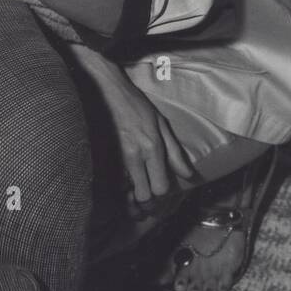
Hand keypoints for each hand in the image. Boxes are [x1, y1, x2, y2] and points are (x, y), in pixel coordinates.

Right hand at [70, 45, 194, 208]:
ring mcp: (116, 158)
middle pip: (143, 196)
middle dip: (148, 198)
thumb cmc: (136, 105)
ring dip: (133, 194)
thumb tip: (188, 175)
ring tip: (137, 187)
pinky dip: (120, 186)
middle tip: (149, 190)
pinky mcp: (102, 157)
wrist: (107, 91)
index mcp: (151, 147)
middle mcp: (134, 156)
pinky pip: (113, 184)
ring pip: (126, 194)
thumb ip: (175, 152)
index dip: (162, 191)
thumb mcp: (161, 124)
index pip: (160, 187)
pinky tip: (124, 179)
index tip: (161, 183)